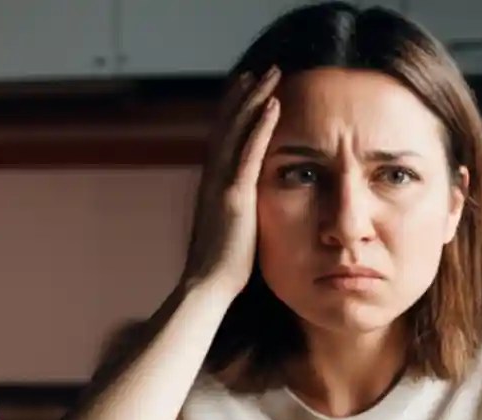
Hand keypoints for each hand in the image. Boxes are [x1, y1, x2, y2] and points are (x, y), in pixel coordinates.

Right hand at [182, 65, 281, 298]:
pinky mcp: (234, 196)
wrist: (207, 288)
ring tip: (271, 74)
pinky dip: (260, 125)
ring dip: (254, 99)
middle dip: (244, 95)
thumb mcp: (229, 231)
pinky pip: (249, 152)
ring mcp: (222, 184)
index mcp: (213, 186)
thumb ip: (234, 213)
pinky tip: (274, 104)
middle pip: (228, 124)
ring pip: (237, 130)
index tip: (246, 89)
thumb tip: (242, 211)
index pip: (224, 139)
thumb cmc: (221, 268)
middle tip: (260, 70)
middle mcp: (213, 178)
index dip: (233, 111)